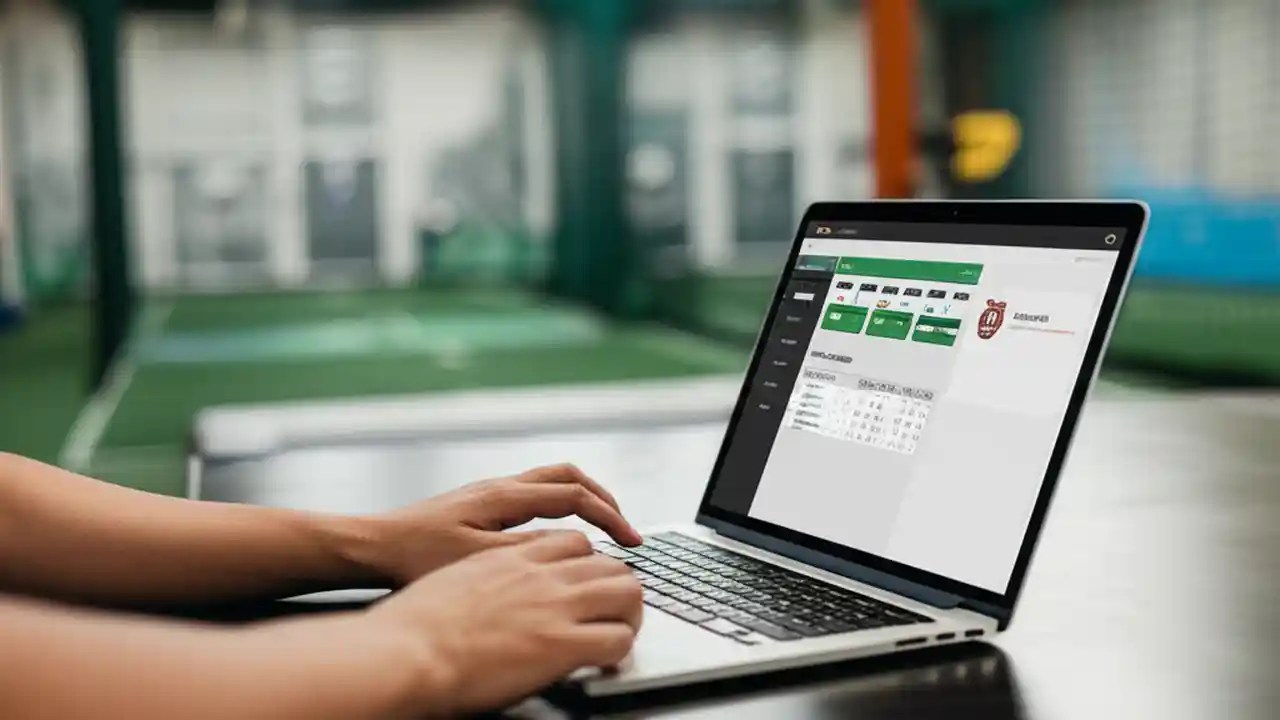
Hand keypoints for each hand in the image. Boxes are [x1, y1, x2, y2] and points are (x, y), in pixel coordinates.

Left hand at [356, 464, 641, 585]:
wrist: (371, 547)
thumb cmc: (416, 557)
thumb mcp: (478, 562)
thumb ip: (529, 551)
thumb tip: (574, 545)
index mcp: (505, 496)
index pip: (575, 497)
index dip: (611, 518)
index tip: (632, 541)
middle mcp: (500, 486)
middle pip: (569, 476)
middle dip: (604, 499)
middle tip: (625, 528)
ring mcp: (489, 492)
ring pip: (551, 481)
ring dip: (583, 499)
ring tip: (601, 526)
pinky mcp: (479, 504)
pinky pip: (534, 493)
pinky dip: (560, 506)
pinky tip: (557, 534)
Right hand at [368, 531, 641, 715]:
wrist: (407, 652)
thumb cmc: (414, 627)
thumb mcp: (454, 582)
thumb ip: (487, 581)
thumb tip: (494, 598)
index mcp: (512, 558)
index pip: (573, 543)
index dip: (589, 562)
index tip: (589, 579)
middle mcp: (540, 574)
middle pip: (608, 563)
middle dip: (618, 584)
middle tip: (616, 607)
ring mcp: (556, 605)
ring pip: (626, 592)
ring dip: (630, 612)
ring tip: (623, 629)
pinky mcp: (563, 644)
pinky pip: (617, 639)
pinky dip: (620, 648)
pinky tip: (608, 659)